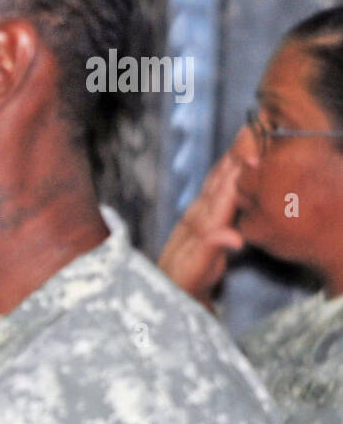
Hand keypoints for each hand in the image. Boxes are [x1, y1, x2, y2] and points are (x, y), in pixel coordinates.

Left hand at [158, 152, 244, 307]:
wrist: (170, 291)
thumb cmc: (186, 281)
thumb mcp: (199, 268)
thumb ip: (214, 248)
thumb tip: (233, 236)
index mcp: (202, 224)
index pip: (223, 194)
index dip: (238, 174)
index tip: (252, 154)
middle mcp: (198, 215)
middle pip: (218, 181)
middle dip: (233, 158)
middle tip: (247, 132)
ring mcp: (197, 216)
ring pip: (215, 182)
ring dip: (228, 161)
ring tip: (239, 140)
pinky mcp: (200, 221)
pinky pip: (213, 191)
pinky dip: (223, 175)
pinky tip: (228, 167)